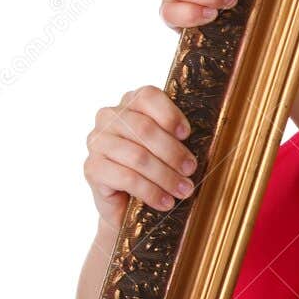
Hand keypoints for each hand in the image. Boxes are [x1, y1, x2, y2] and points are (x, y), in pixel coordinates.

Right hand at [83, 87, 195, 228]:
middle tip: (191, 170)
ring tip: (184, 191)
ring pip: (137, 156)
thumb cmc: (157, 169)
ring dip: (166, 176)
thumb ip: (181, 139)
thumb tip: (206, 144)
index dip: (170, 115)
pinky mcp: (92, 168)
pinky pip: (125, 178)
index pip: (148, 96)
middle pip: (144, 128)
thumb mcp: (172, 149)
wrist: (130, 203)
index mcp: (131, 104)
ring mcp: (97, 142)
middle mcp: (109, 118)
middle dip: (174, 152)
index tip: (187, 135)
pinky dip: (151, 192)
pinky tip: (165, 202)